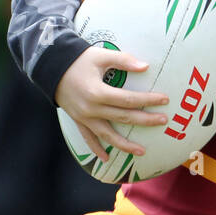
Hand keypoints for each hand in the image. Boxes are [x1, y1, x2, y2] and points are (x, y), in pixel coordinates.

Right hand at [54, 45, 168, 161]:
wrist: (51, 67)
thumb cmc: (78, 60)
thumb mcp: (101, 56)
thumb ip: (123, 60)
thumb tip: (145, 66)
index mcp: (98, 92)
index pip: (128, 99)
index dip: (148, 100)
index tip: (164, 99)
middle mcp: (91, 109)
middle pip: (123, 117)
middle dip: (145, 120)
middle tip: (163, 121)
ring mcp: (84, 118)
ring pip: (107, 135)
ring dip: (125, 145)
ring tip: (142, 151)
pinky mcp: (78, 121)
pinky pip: (88, 138)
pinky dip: (96, 149)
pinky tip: (106, 158)